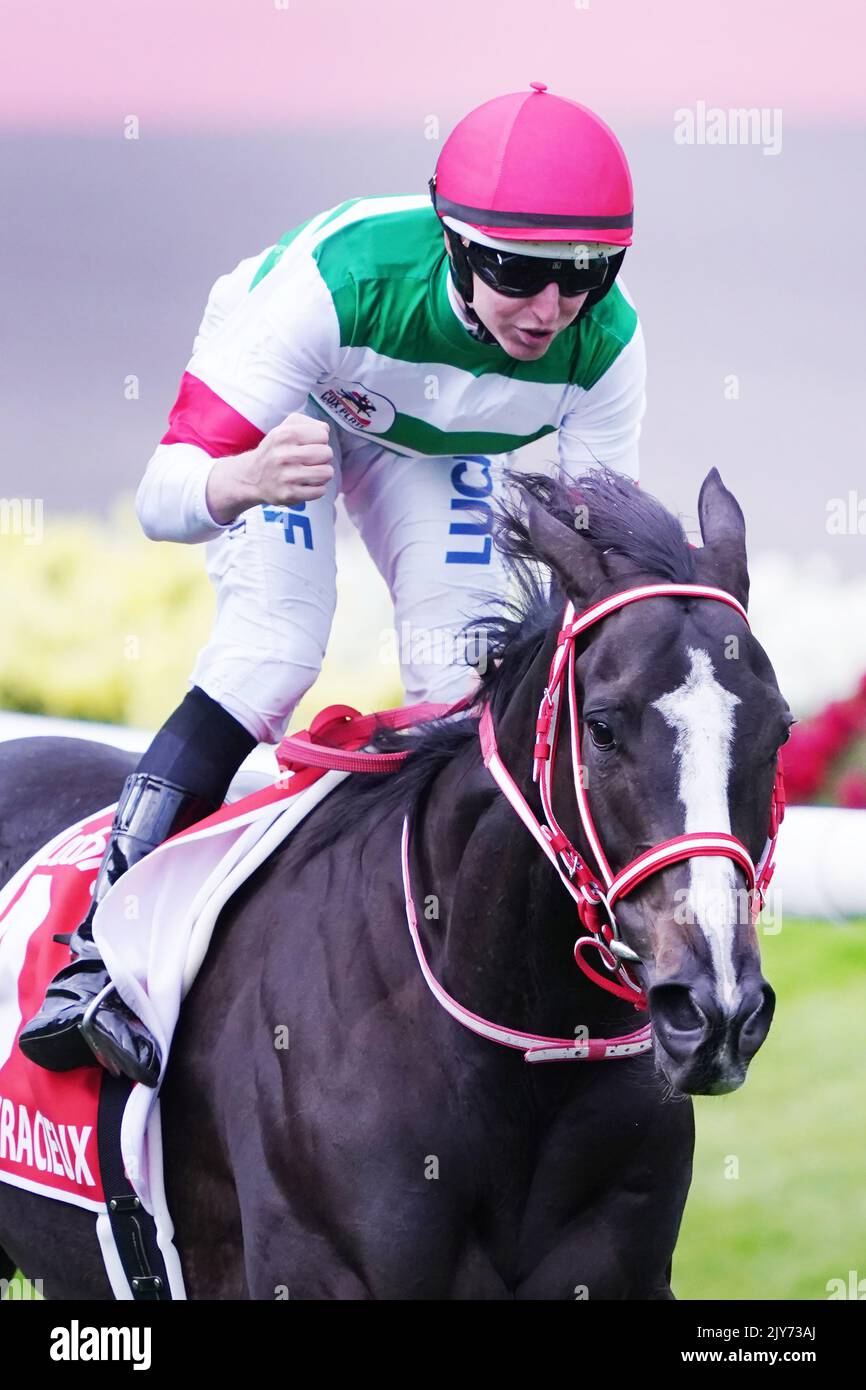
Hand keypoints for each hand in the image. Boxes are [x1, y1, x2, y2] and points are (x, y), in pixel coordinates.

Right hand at [206, 413, 333, 523]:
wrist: (251, 477)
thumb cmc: (275, 450)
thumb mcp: (283, 429)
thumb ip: (306, 422)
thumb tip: (325, 429)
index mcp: (284, 435)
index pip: (323, 435)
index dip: (320, 440)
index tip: (310, 445)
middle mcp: (283, 455)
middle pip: (327, 453)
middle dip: (323, 457)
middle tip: (311, 460)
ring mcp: (286, 477)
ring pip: (327, 473)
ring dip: (323, 473)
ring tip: (311, 472)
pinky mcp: (290, 494)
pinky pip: (320, 491)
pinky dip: (317, 488)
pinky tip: (306, 484)